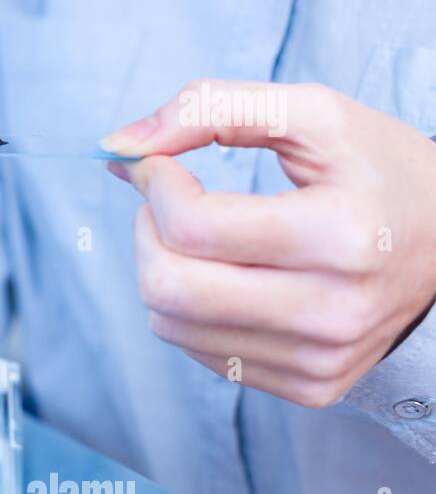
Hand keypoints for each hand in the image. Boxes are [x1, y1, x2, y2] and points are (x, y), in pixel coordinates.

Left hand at [101, 79, 435, 407]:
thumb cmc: (379, 173)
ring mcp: (320, 360)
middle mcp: (333, 311)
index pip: (191, 226)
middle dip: (146, 232)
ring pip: (169, 323)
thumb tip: (115, 144)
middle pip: (167, 287)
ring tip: (202, 236)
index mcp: (343, 236)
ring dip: (162, 268)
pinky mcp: (309, 386)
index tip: (156, 162)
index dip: (153, 183)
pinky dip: (192, 308)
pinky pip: (197, 351)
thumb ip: (212, 107)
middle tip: (167, 203)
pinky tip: (231, 276)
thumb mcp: (315, 115)